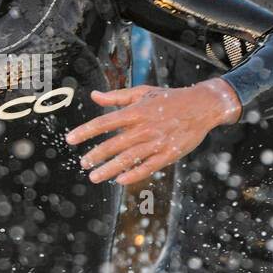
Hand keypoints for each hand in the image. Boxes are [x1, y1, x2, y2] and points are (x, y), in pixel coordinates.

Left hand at [64, 78, 240, 185]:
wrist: (202, 106)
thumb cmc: (169, 98)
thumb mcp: (142, 92)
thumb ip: (117, 96)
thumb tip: (94, 95)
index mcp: (136, 111)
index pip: (105, 122)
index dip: (86, 131)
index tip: (70, 139)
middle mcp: (144, 127)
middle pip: (114, 144)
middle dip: (95, 155)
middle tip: (82, 163)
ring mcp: (157, 142)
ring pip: (129, 158)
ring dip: (109, 169)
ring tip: (94, 177)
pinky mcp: (169, 154)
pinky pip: (148, 167)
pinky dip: (134, 174)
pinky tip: (119, 180)